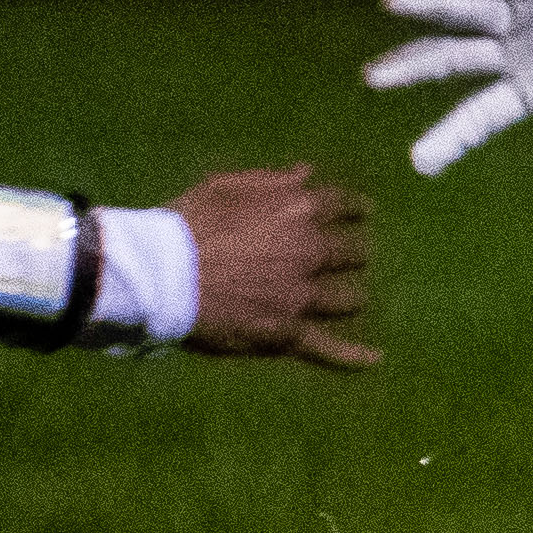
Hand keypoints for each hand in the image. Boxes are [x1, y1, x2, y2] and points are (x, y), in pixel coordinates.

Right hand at [174, 164, 376, 368]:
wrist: (159, 274)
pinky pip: (329, 349)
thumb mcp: (227, 186)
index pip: (347, 206)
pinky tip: (373, 360)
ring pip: (348, 299)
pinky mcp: (288, 332)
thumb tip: (308, 173)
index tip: (360, 214)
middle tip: (341, 261)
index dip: (356, 211)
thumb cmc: (187, 224)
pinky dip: (353, 357)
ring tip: (343, 299)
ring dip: (347, 297)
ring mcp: (303, 295)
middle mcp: (311, 250)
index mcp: (300, 209)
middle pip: (354, 254)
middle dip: (350, 256)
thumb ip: (273, 181)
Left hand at [370, 0, 532, 180]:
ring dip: (428, 8)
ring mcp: (529, 8)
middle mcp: (521, 46)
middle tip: (370, 78)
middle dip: (411, 66)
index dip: (449, 137)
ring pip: (467, 10)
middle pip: (455, 57)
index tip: (419, 162)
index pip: (480, 113)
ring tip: (389, 4)